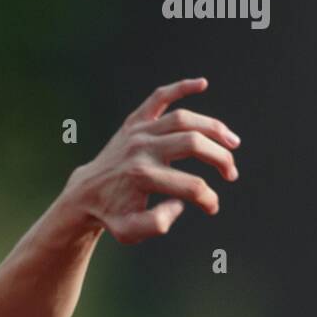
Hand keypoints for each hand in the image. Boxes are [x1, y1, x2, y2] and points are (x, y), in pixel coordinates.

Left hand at [64, 77, 239, 244]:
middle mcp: (141, 149)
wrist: (84, 194)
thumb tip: (180, 203)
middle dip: (219, 159)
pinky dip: (181, 87)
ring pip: (184, 119)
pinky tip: (203, 84)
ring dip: (214, 129)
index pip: (190, 186)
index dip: (208, 199)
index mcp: (142, 177)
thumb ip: (157, 224)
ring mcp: (138, 131)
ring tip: (232, 143)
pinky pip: (159, 98)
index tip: (212, 208)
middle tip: (231, 174)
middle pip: (193, 144)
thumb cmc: (112, 215)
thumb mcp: (130, 232)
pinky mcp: (134, 121)